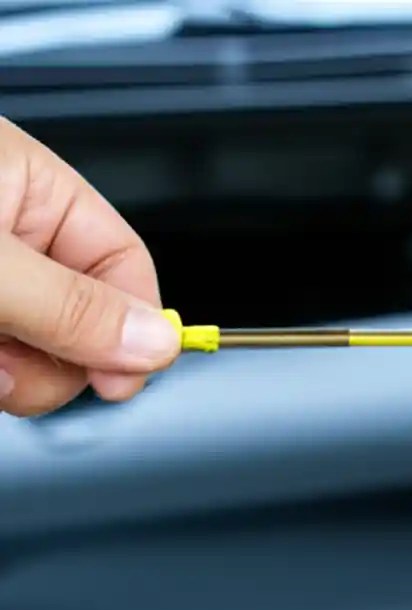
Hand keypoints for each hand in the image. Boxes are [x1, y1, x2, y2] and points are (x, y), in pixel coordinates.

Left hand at [0, 119, 177, 416]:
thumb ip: (70, 305)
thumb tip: (157, 342)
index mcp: (32, 188)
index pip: (124, 262)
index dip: (134, 326)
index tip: (122, 380)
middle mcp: (7, 231)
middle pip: (84, 320)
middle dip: (56, 359)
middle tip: (14, 364)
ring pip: (37, 353)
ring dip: (12, 375)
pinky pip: (0, 363)